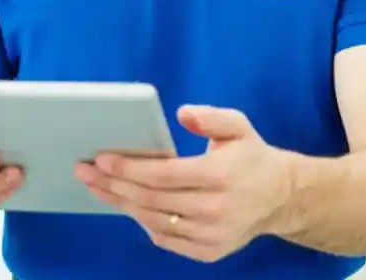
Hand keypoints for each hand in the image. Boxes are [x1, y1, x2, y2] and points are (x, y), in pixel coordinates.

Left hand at [74, 105, 293, 263]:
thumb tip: (181, 113)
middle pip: (152, 199)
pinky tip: (127, 204)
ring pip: (154, 221)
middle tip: (84, 172)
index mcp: (221, 175)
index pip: (163, 174)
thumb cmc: (251, 156)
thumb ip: (210, 117)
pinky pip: (166, 239)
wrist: (280, 197)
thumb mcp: (238, 126)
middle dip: (113, 185)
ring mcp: (212, 235)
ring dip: (122, 204)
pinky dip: (143, 222)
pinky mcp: (209, 252)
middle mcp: (216, 209)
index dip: (129, 168)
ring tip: (98, 187)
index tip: (101, 159)